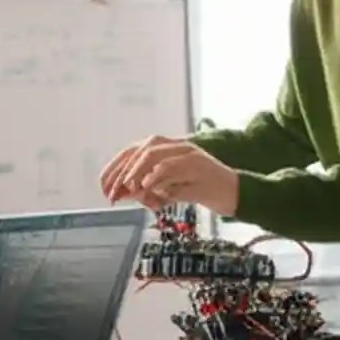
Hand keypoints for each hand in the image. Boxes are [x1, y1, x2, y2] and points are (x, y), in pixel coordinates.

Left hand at [102, 137, 239, 215]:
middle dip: (122, 171)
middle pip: (141, 149)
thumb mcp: (171, 192)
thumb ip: (149, 191)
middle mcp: (177, 146)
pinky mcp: (199, 163)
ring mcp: (189, 152)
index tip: (103, 187)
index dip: (115, 167)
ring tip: (128, 188)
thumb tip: (124, 194)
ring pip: (154, 152)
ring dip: (136, 170)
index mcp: (168, 150)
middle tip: (111, 193)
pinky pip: (172, 164)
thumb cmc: (204, 191)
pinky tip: (147, 187)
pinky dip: (156, 175)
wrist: (236, 194)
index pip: (134, 151)